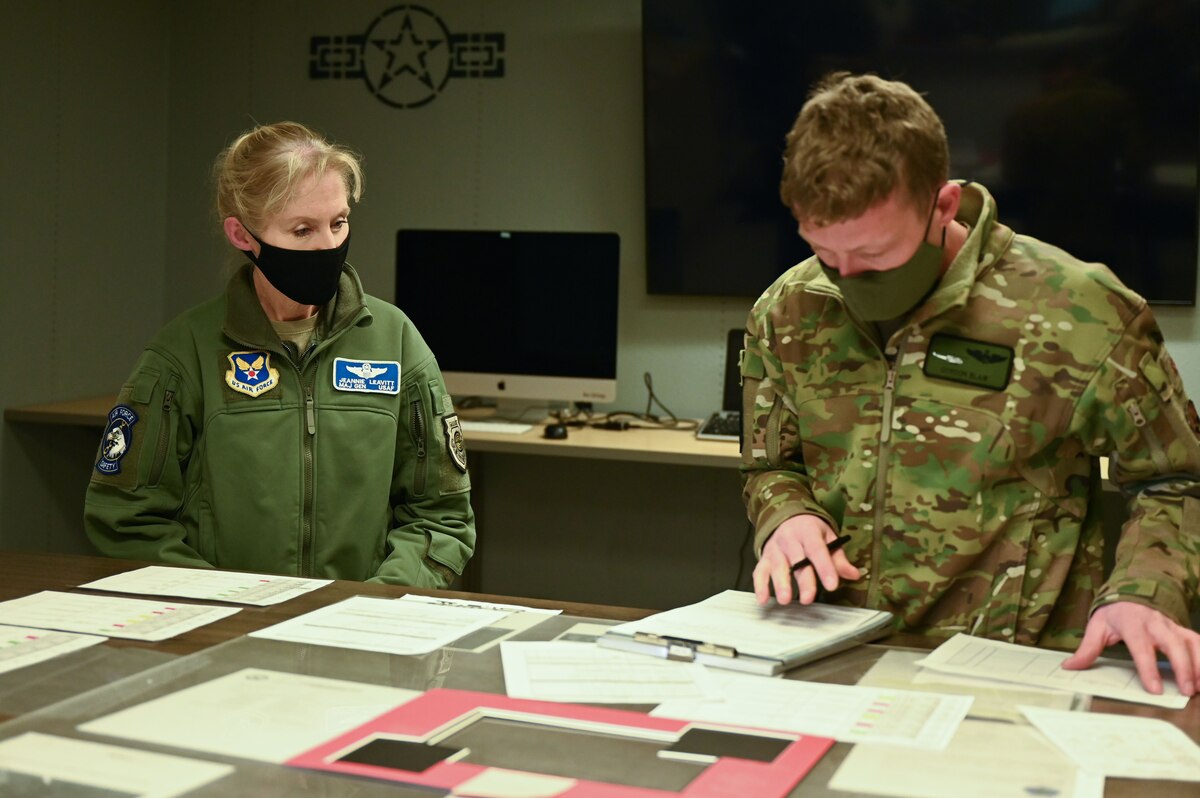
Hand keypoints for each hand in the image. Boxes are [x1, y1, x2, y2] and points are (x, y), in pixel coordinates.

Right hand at [752, 515, 860, 605]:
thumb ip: (838, 558)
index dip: (824, 567)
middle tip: (808, 598)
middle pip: (797, 561)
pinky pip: (759, 571)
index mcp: (808, 532)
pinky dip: (760, 586)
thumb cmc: (810, 531)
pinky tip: (763, 599)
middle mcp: (789, 540)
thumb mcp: (828, 537)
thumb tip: (854, 575)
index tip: (832, 585)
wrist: (786, 517)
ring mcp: (775, 549)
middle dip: (803, 580)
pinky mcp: (764, 558)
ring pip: (777, 567)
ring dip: (780, 583)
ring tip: (785, 600)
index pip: (817, 550)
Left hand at [1061, 601, 1199, 695]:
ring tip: (1199, 687)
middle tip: (1186, 690)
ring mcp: (1173, 626)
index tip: (1155, 688)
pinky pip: (1199, 642)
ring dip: (1198, 664)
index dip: (1148, 668)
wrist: (1132, 590)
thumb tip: (1069, 667)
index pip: (1141, 647)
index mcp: (1132, 623)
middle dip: (1182, 668)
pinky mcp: (1184, 630)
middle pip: (1173, 644)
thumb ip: (1087, 649)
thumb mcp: (1097, 626)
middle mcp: (1156, 623)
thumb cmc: (1115, 612)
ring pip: (1191, 643)